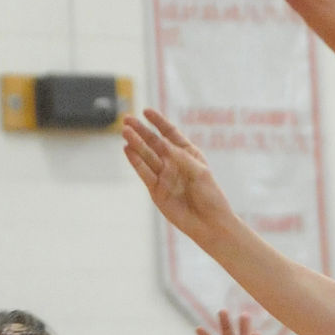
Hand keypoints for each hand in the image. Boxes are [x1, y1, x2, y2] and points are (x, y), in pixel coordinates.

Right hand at [122, 110, 234, 247]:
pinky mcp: (156, 190)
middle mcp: (173, 163)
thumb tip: (162, 144)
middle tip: (127, 119)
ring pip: (147, 156)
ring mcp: (163, 176)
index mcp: (187, 154)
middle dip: (141, 131)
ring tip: (125, 131)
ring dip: (135, 144)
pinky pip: (144, 173)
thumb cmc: (210, 195)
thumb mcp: (199, 172)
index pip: (170, 133)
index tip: (146, 112)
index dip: (158, 122)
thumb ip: (180, 157)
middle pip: (154, 143)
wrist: (209, 223)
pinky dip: (136, 162)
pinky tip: (127, 150)